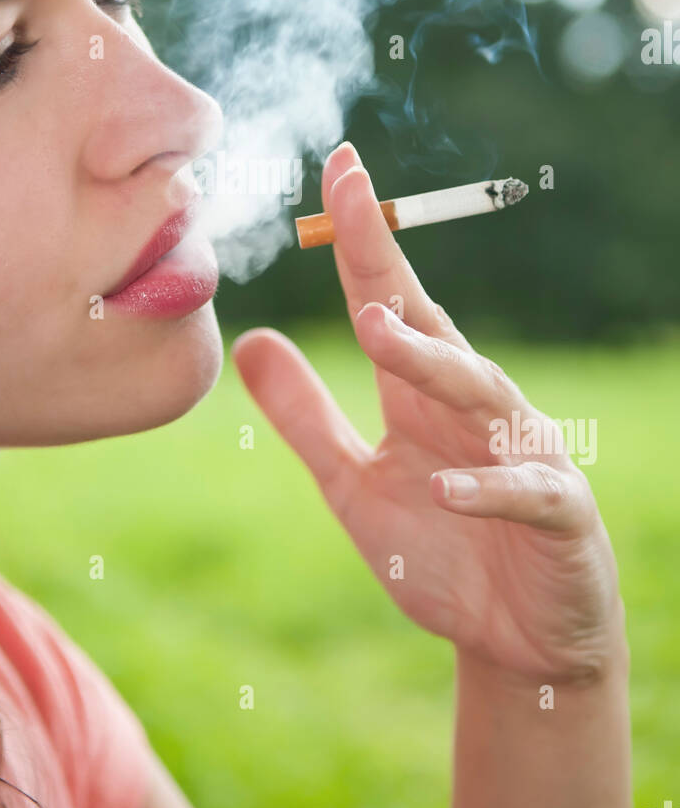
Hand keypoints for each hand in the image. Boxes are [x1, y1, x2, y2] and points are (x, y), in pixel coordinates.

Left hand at [231, 142, 625, 686]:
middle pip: (429, 321)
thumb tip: (249, 338)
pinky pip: (522, 493)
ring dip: (430, 361)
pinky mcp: (556, 513)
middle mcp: (473, 405)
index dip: (360, 236)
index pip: (387, 299)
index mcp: (421, 391)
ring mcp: (520, 454)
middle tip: (351, 198)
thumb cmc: (441, 551)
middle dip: (390, 261)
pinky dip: (484, 490)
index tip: (338, 165)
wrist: (518, 642)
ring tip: (377, 332)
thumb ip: (307, 415)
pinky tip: (439, 491)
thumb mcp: (353, 484)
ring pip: (479, 391)